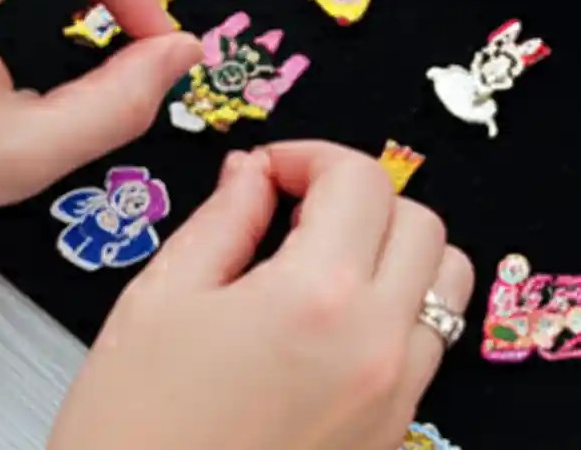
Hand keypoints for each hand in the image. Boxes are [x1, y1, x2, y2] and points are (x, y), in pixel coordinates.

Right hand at [48, 141, 473, 449]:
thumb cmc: (135, 431)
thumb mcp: (160, 300)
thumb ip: (222, 220)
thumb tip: (253, 174)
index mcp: (318, 298)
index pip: (361, 182)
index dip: (313, 157)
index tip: (272, 171)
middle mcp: (376, 344)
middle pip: (420, 222)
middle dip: (360, 198)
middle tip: (296, 210)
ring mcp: (394, 394)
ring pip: (445, 283)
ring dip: (398, 251)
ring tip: (329, 260)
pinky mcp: (393, 431)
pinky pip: (428, 345)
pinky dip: (400, 310)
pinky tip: (336, 321)